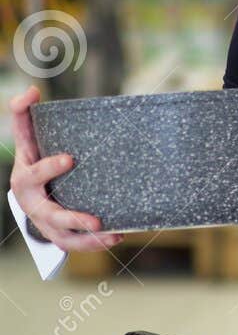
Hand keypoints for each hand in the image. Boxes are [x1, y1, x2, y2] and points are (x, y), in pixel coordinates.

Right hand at [7, 86, 123, 250]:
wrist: (28, 191)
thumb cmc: (33, 158)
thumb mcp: (28, 138)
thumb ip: (25, 115)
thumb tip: (31, 91)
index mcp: (24, 178)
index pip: (32, 174)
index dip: (48, 167)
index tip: (70, 158)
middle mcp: (32, 203)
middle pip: (47, 212)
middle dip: (70, 216)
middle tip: (94, 219)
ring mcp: (43, 221)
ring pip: (61, 235)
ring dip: (85, 237)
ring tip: (108, 231)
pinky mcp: (56, 234)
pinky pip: (73, 244)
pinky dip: (92, 244)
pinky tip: (116, 236)